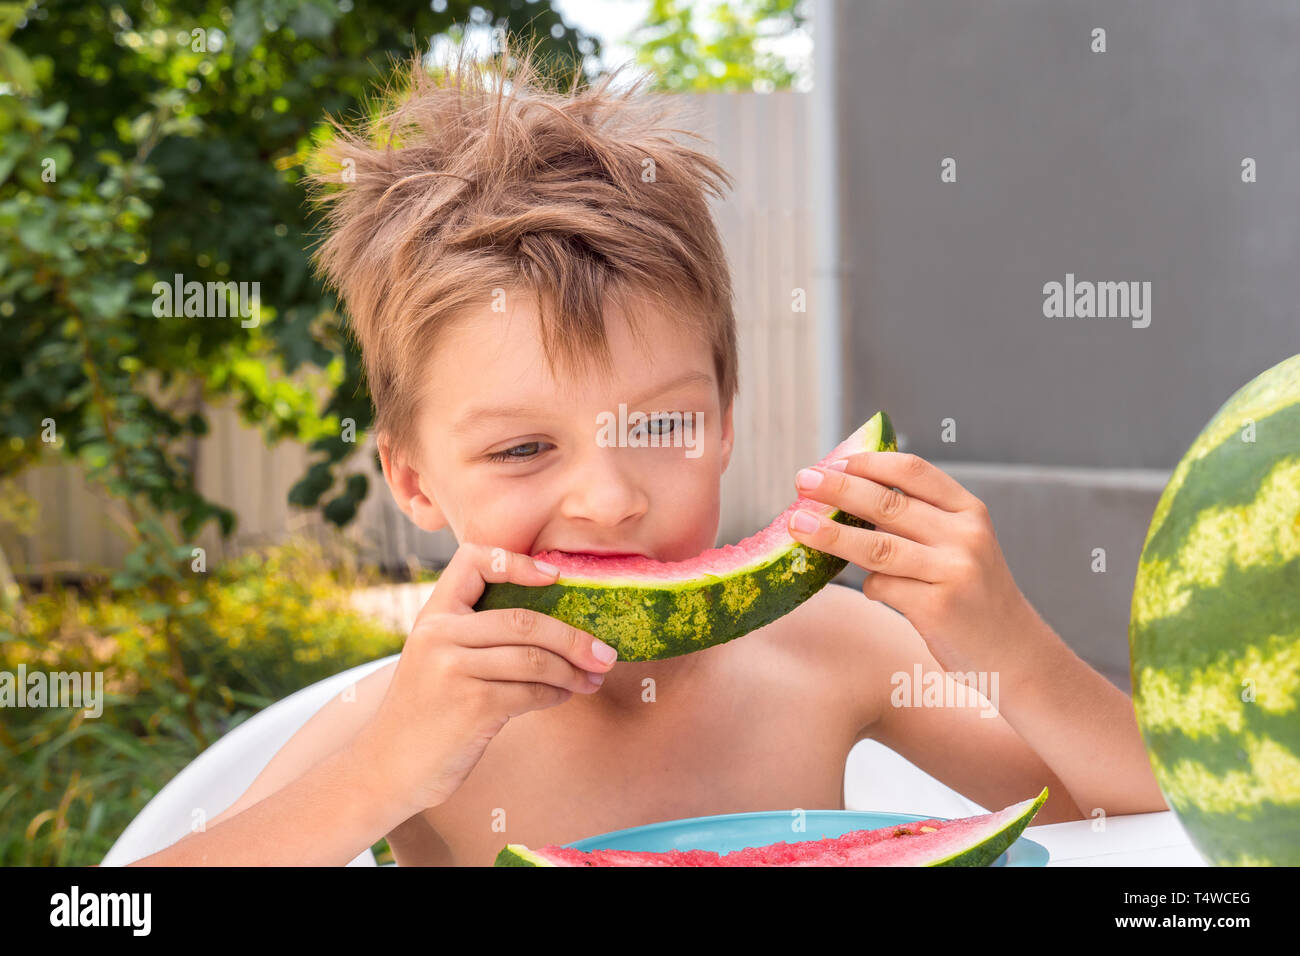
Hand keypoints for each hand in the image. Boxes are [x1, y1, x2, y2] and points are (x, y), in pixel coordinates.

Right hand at [352, 543, 617, 818]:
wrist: (386, 766)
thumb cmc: (426, 710)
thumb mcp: (437, 657)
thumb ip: (476, 633)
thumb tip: (556, 624)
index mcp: (433, 614)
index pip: (473, 560)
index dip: (517, 563)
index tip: (556, 578)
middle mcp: (439, 635)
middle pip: (525, 620)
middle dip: (574, 638)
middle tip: (606, 653)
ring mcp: (453, 670)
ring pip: (535, 659)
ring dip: (573, 671)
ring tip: (592, 679)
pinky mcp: (471, 706)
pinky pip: (531, 692)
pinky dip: (557, 694)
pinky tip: (564, 696)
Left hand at [788, 452, 1037, 675]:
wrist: (1014, 652)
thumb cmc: (972, 593)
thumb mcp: (960, 544)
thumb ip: (918, 520)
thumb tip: (844, 498)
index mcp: (969, 510)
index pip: (913, 471)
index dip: (868, 462)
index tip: (832, 461)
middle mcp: (965, 536)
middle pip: (887, 503)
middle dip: (837, 489)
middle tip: (802, 481)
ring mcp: (952, 572)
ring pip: (876, 546)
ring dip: (830, 535)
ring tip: (796, 525)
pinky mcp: (937, 608)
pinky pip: (883, 587)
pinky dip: (870, 586)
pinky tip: (875, 589)